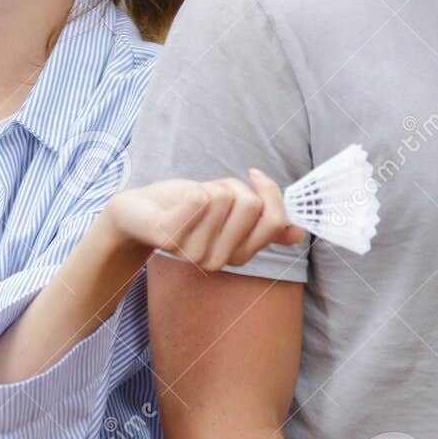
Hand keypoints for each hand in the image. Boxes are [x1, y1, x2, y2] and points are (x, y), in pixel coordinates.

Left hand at [104, 169, 303, 271]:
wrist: (139, 211)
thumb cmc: (186, 207)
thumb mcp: (231, 210)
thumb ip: (263, 222)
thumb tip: (298, 232)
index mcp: (238, 256)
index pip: (274, 221)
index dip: (269, 191)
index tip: (254, 176)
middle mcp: (217, 262)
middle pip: (250, 206)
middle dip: (233, 187)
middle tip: (211, 195)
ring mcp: (191, 253)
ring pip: (223, 199)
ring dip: (210, 188)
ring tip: (191, 200)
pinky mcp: (169, 238)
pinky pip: (198, 199)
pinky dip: (191, 190)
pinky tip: (177, 202)